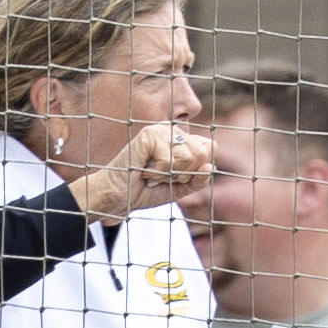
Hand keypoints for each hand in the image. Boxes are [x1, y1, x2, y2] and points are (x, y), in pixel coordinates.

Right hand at [68, 122, 213, 222]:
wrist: (117, 197)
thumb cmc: (146, 190)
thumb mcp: (180, 188)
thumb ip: (198, 180)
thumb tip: (210, 167)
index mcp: (183, 139)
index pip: (210, 147)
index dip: (197, 170)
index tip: (176, 176)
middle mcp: (173, 130)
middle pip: (202, 152)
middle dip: (184, 173)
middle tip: (162, 175)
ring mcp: (160, 130)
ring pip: (188, 156)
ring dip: (170, 174)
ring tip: (153, 173)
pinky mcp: (147, 134)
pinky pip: (169, 159)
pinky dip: (158, 173)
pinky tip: (144, 171)